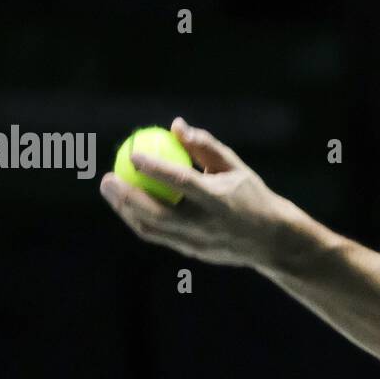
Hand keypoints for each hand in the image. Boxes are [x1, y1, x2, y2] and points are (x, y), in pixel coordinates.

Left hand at [99, 117, 286, 268]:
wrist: (271, 240)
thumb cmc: (251, 195)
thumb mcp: (235, 167)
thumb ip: (205, 147)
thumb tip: (176, 126)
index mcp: (220, 200)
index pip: (181, 182)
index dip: (154, 168)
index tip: (132, 153)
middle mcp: (205, 224)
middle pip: (156, 213)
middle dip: (126, 196)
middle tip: (108, 177)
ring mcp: (197, 242)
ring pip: (151, 228)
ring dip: (125, 210)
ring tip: (111, 189)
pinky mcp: (191, 252)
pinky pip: (158, 235)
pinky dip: (139, 220)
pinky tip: (127, 204)